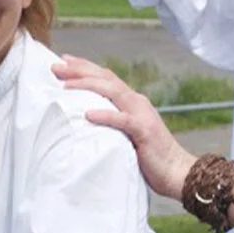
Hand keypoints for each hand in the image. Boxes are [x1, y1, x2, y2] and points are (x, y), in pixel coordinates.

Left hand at [52, 55, 194, 199]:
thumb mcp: (127, 135)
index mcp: (132, 102)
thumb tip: (85, 121)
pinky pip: (122, 120)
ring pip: (112, 92)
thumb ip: (112, 124)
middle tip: (56, 66)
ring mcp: (142, 115)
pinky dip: (105, 115)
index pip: (106, 78)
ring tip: (65, 86)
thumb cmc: (150, 158)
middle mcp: (137, 102)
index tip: (63, 60)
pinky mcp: (144, 131)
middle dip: (80, 70)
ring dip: (87, 86)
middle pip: (105, 78)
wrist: (178, 172)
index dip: (85, 67)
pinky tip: (88, 114)